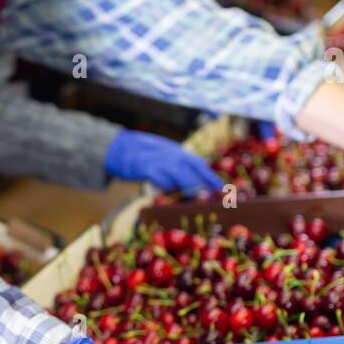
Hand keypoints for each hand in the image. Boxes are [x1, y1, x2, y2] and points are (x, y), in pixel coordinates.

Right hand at [104, 130, 222, 194]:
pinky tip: (168, 193)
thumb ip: (177, 170)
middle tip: (212, 195)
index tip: (222, 188)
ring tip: (197, 195)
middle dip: (204, 182)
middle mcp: (171, 155)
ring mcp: (159, 160)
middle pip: (192, 168)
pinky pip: (159, 177)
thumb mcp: (164, 158)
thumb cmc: (145, 158)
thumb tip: (194, 187)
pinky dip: (165, 185)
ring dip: (189, 185)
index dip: (211, 176)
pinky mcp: (146, 167)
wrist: (121, 148)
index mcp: (178, 153)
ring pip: (179, 173)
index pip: (199, 164)